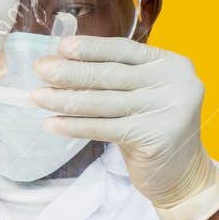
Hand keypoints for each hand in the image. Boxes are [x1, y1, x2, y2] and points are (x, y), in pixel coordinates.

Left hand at [33, 36, 218, 219]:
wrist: (182, 173)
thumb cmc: (150, 128)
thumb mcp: (139, 94)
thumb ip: (111, 78)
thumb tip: (60, 63)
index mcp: (170, 64)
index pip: (125, 49)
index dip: (92, 48)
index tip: (62, 46)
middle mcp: (174, 83)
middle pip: (111, 74)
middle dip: (71, 72)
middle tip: (40, 69)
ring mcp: (167, 110)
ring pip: (103, 102)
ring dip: (65, 99)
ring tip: (36, 97)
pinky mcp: (155, 137)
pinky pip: (104, 128)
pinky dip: (75, 126)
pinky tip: (52, 123)